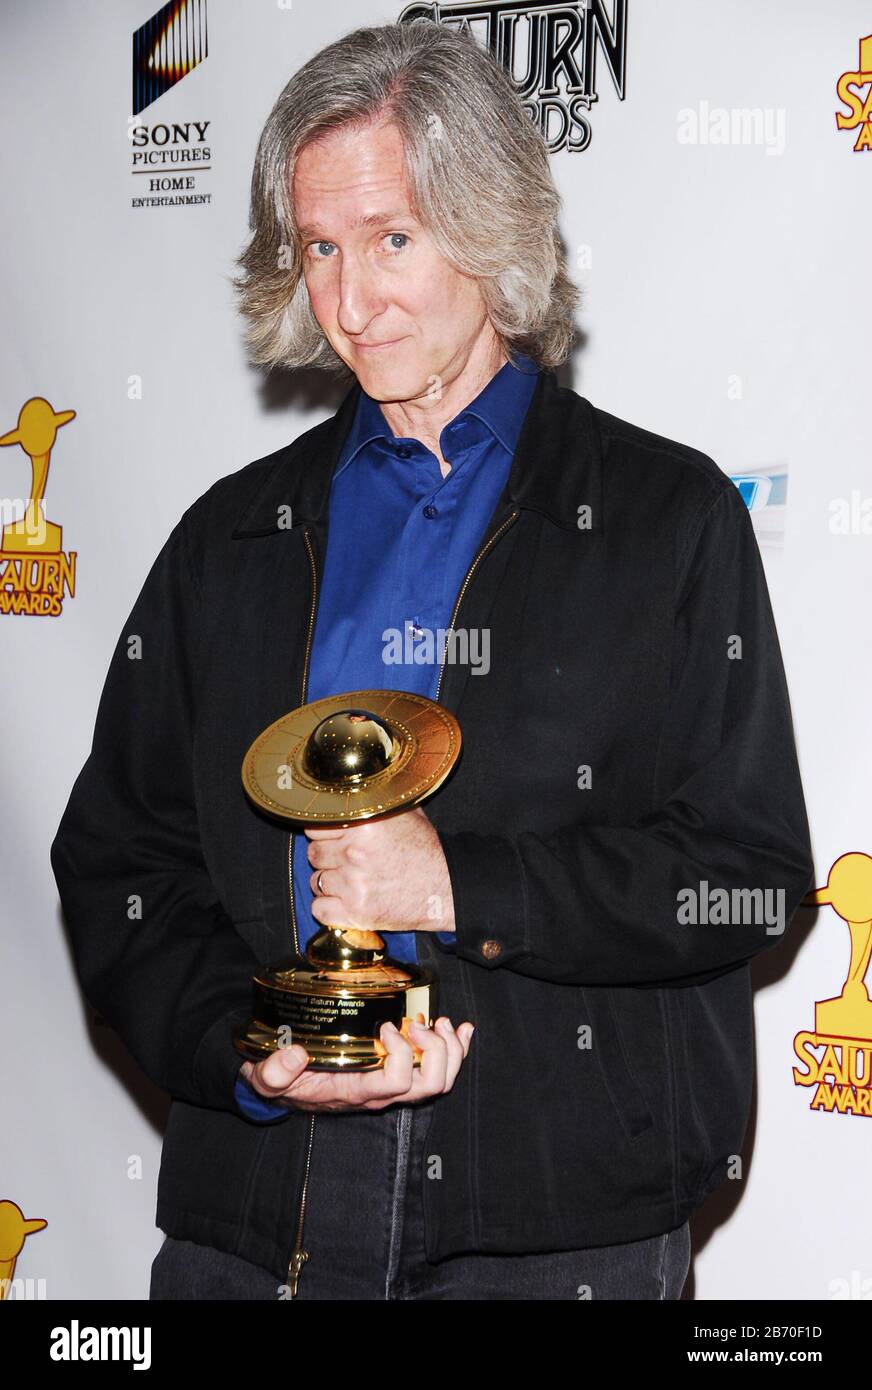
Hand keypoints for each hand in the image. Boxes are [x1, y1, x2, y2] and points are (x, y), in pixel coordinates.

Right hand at [238, 1016, 473, 1112]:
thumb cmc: (282, 1079)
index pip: (395, 1084)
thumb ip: (274, 1072)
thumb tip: (294, 1056)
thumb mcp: (267, 1077)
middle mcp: (382, 1093)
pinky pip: (439, 1070)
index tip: (389, 1027)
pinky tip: (460, 1029)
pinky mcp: (399, 1072)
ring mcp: (394, 1085)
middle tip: (420, 1022)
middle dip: (435, 1051)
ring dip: (450, 1050)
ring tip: (441, 1021)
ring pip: (441, 1080)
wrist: (285, 1084)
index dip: (401, 1055)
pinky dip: (456, 1049)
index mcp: (356, 1091)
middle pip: (430, 1085)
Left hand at [305, 806, 454, 934]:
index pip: (316, 826)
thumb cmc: (425, 850)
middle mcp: (354, 853)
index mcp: (363, 824)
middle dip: (327, 856)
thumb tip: (349, 789)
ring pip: (315, 882)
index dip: (325, 832)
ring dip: (328, 882)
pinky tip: (344, 900)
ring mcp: (353, 884)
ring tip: (349, 880)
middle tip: (345, 860)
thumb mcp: (403, 814)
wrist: (447, 887)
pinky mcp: (356, 912)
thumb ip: (372, 803)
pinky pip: (319, 909)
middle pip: (313, 854)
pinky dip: (328, 907)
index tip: (334, 838)